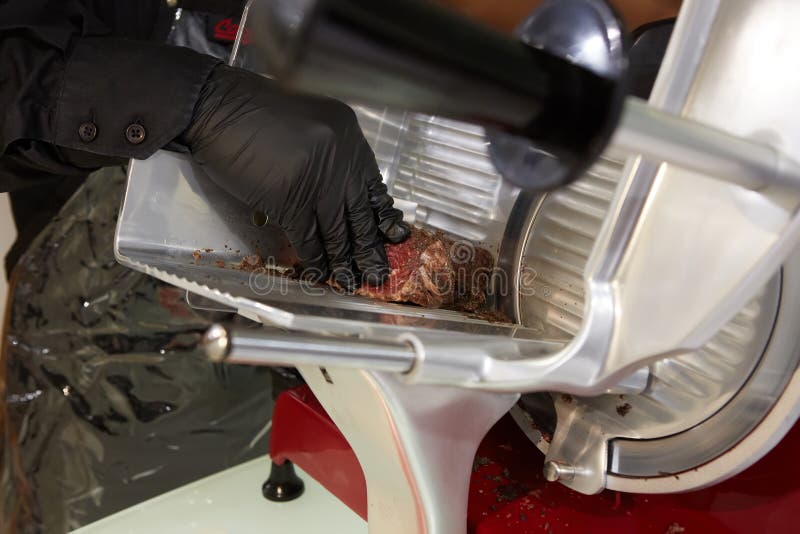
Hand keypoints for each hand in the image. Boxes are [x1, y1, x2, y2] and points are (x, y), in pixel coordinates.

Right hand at [180, 65, 409, 288]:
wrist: (215, 105)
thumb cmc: (252, 112)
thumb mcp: (308, 122)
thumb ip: (328, 154)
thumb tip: (338, 193)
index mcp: (349, 134)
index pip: (373, 184)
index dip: (381, 216)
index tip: (391, 237)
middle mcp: (341, 156)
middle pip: (360, 211)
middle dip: (369, 247)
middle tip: (379, 271)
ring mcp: (318, 178)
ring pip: (337, 229)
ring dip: (344, 260)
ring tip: (351, 281)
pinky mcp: (291, 198)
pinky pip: (309, 237)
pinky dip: (314, 258)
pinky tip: (319, 272)